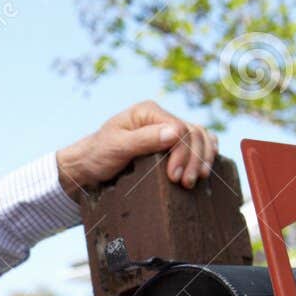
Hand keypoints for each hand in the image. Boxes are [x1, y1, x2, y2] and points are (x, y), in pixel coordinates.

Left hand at [56, 101, 217, 200]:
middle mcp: (161, 118)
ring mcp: (167, 130)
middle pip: (193, 133)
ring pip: (199, 137)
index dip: (183, 153)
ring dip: (203, 158)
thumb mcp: (116, 147)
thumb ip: (143, 140)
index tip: (175, 177)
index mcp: (149, 111)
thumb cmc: (98, 155)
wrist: (88, 167)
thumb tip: (175, 133)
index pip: (180, 129)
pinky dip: (205, 153)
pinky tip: (206, 166)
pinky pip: (196, 143)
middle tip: (187, 183)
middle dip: (194, 158)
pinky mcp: (169, 145)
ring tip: (196, 180)